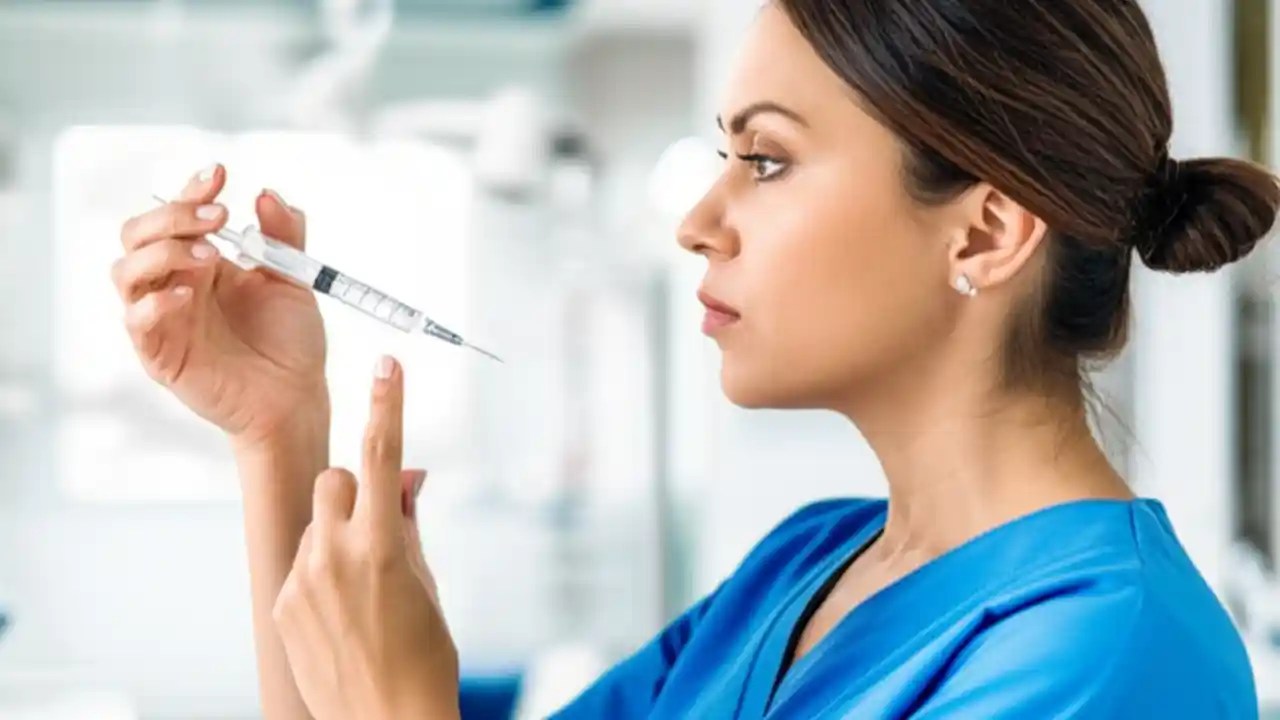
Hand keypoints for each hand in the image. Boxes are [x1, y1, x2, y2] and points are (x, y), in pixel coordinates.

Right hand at [113, 165, 327, 444]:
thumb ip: (283, 236)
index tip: (219, 175)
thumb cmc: (291, 343)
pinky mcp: (160, 354)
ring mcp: (164, 318)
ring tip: (210, 256)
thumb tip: (267, 193)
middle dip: (173, 216)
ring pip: (126, 271)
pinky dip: (156, 302)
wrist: (296, 398)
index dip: (191, 191)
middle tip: (218, 218)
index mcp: (203, 262)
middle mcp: (176, 284)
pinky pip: (137, 321)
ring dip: (164, 253)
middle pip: (138, 234)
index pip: (177, 216)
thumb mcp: (294, 280)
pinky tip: (189, 296)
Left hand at [274, 356, 459, 719]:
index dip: (387, 405)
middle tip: (380, 528)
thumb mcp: (427, 583)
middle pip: (334, 479)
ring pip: (316, 521)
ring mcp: (302, 583)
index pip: (382, 457)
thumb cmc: (423, 655)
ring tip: (363, 587)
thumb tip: (409, 473)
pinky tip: (344, 613)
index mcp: (382, 547)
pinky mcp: (281, 606)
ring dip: (339, 533)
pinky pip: (302, 561)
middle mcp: (334, 557)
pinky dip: (323, 571)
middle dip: (356, 489)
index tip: (387, 364)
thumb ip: (409, 521)